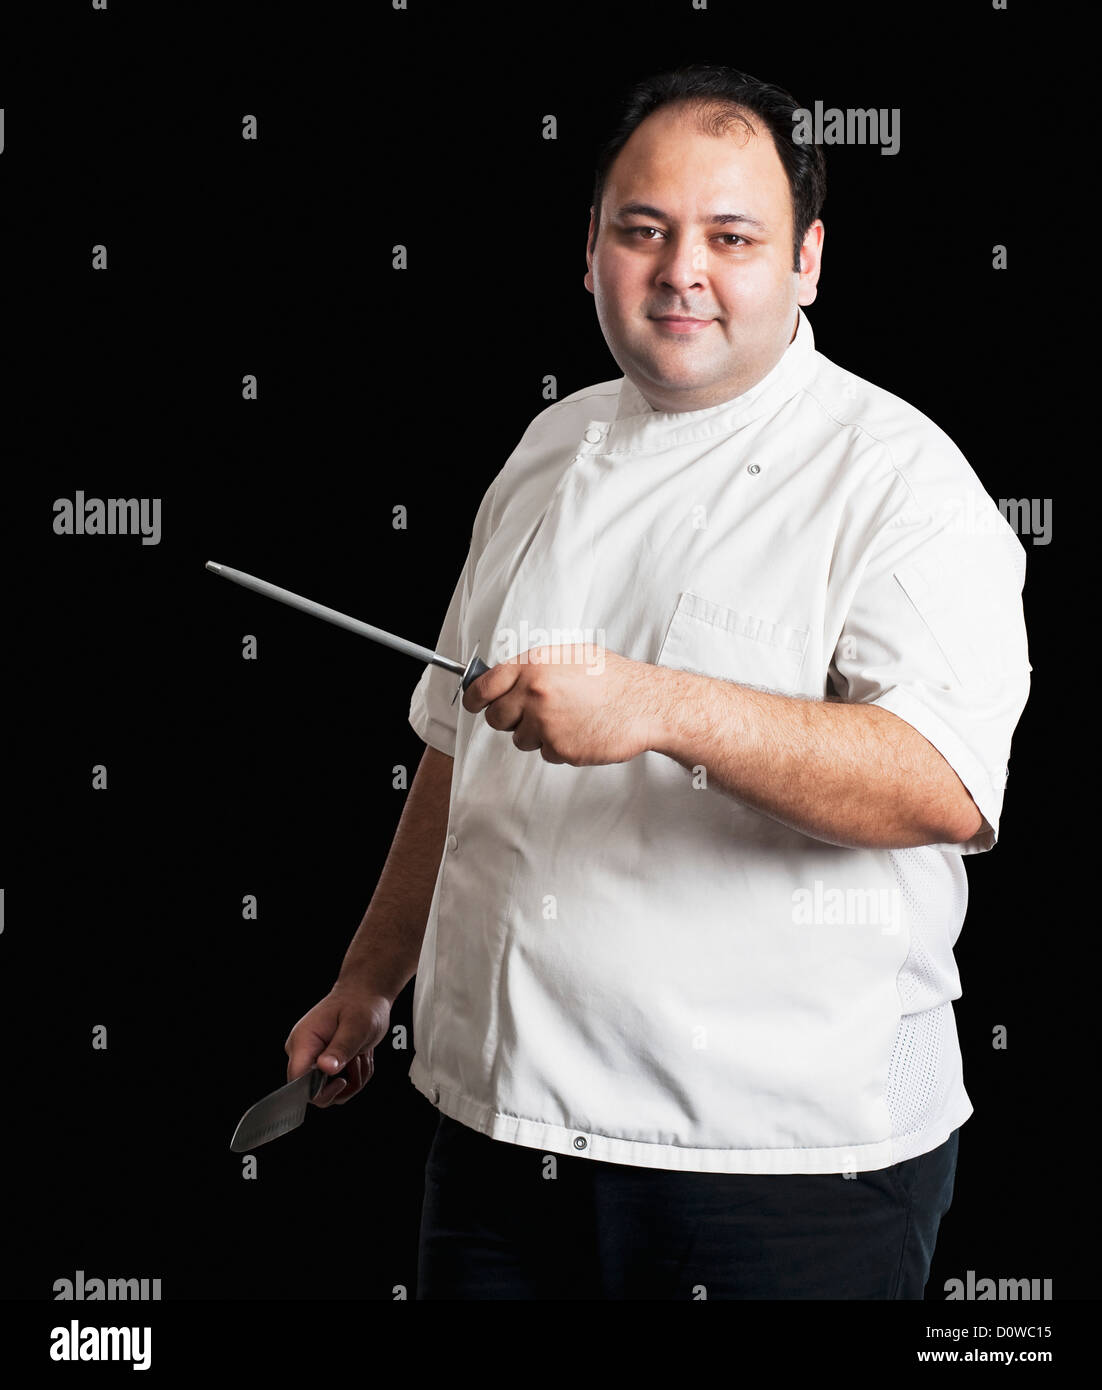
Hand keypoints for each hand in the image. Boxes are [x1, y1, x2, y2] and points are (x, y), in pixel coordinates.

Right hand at [284, 984, 392, 1107]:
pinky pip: (338, 1087)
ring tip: (360, 1055)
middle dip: (344, 1084)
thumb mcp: (356, 1026)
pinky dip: (355, 1077)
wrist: (365, 996)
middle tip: (358, 1060)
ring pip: (330, 1092)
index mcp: (303, 1041)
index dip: (319, 1090)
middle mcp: (302, 1053)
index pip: (297, 1081)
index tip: (342, 1080)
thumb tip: (326, 1068)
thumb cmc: (360, 1005)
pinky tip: (359, 1057)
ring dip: (354, 1079)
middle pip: (315, 1092)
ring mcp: (312, 1060)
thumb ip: (341, 1048)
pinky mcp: (322, 1065)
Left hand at [461, 644, 661, 766]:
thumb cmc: (614, 679)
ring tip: (568, 720)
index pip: (484, 685)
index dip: (473, 698)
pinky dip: (560, 747)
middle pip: (496, 718)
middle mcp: (534, 692)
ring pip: (521, 739)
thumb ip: (536, 667)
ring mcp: (545, 722)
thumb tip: (506, 677)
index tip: (472, 704)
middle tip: (531, 716)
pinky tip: (581, 732)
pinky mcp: (559, 748)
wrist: (646, 704)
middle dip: (509, 720)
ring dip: (538, 735)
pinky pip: (546, 754)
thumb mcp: (571, 656)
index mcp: (534, 664)